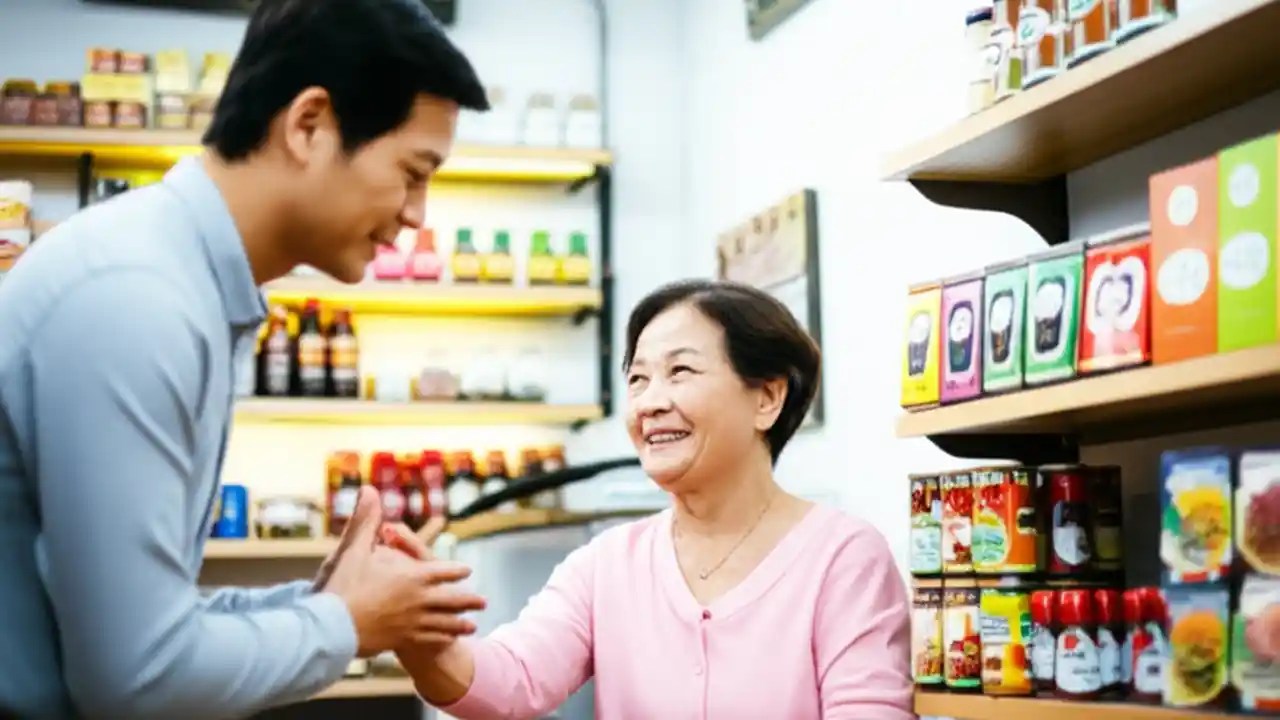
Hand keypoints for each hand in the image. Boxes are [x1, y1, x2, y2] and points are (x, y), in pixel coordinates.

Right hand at [323, 488, 487, 656]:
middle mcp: (418, 600)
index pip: (442, 571)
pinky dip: (441, 640)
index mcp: (412, 576)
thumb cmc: (343, 586)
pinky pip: (428, 640)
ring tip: (472, 627)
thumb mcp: (354, 549)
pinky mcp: (401, 641)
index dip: (455, 570)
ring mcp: (412, 623)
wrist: (331, 630)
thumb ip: (366, 520)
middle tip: (484, 601)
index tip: (467, 570)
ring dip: (460, 624)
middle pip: (451, 600)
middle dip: (468, 600)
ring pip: (444, 624)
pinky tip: (446, 641)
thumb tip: (368, 489)